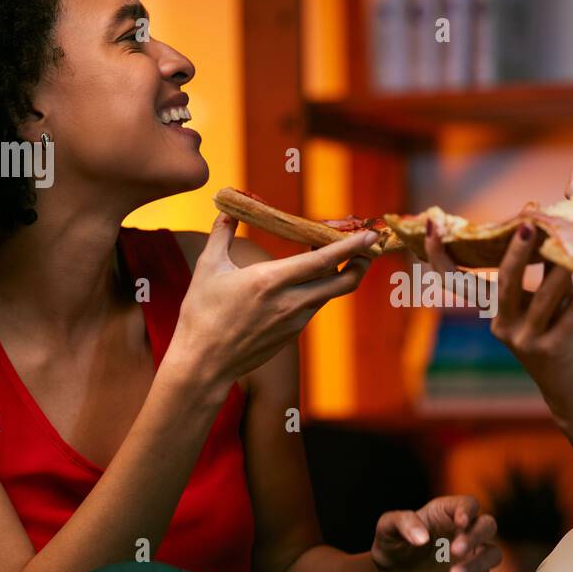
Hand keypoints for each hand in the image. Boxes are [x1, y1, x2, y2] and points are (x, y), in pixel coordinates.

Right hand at [170, 214, 374, 392]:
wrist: (204, 363)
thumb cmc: (201, 314)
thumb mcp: (208, 267)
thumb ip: (221, 233)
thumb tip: (226, 208)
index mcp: (271, 280)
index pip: (323, 260)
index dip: (351, 246)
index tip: (370, 235)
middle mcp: (290, 302)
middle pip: (343, 282)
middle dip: (361, 263)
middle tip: (367, 248)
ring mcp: (294, 321)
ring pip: (328, 294)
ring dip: (337, 276)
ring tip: (331, 258)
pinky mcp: (291, 335)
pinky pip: (312, 308)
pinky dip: (317, 291)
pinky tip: (305, 282)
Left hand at [372, 495, 501, 571]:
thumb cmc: (391, 547)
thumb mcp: (387, 530)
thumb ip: (402, 523)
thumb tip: (422, 538)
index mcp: (447, 513)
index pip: (469, 504)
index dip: (468, 511)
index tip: (459, 522)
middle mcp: (464, 532)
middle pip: (488, 525)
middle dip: (476, 536)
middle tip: (455, 550)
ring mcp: (470, 556)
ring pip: (493, 554)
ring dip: (478, 564)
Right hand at [425, 219, 572, 418]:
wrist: (568, 385)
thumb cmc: (557, 336)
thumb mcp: (546, 304)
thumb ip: (547, 273)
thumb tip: (555, 231)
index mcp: (494, 313)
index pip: (461, 282)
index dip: (442, 256)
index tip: (430, 225)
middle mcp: (502, 327)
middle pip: (504, 282)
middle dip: (517, 252)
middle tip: (528, 225)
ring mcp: (524, 341)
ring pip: (543, 298)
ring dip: (562, 270)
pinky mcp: (550, 351)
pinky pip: (569, 315)